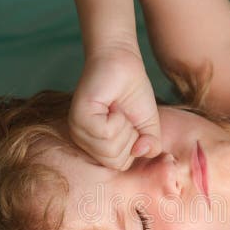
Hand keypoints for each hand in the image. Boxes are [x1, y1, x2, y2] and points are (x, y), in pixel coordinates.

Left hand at [68, 43, 161, 170]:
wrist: (124, 64)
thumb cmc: (134, 93)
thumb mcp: (149, 127)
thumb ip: (150, 147)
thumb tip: (139, 152)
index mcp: (97, 147)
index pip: (120, 166)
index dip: (134, 145)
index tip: (130, 123)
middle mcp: (84, 141)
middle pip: (115, 162)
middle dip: (129, 137)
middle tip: (123, 115)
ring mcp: (79, 130)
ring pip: (109, 150)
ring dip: (123, 126)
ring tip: (115, 109)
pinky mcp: (78, 117)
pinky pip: (105, 134)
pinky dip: (116, 119)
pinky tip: (110, 105)